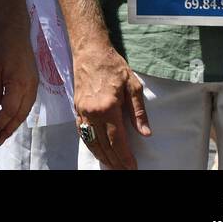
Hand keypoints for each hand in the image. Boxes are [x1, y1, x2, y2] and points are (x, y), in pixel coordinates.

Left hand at [0, 21, 38, 145]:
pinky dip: (20, 112)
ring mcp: (34, 85)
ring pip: (26, 110)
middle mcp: (30, 87)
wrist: (15, 32)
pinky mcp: (34, 82)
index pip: (9, 110)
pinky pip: (28, 103)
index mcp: (18, 84)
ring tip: (5, 132)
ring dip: (16, 122)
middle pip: (20, 114)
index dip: (0, 123)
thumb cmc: (2, 48)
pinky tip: (13, 117)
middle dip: (9, 128)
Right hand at [72, 41, 149, 169]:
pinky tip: (97, 151)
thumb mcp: (133, 85)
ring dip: (102, 156)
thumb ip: (139, 112)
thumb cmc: (113, 66)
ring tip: (112, 166)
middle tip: (124, 170)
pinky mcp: (77, 107)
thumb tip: (146, 134)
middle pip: (103, 144)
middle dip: (115, 160)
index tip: (133, 166)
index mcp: (108, 107)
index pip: (117, 140)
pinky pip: (82, 132)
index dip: (125, 156)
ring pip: (91, 141)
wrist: (90, 51)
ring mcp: (82, 110)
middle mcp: (92, 112)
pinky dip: (90, 144)